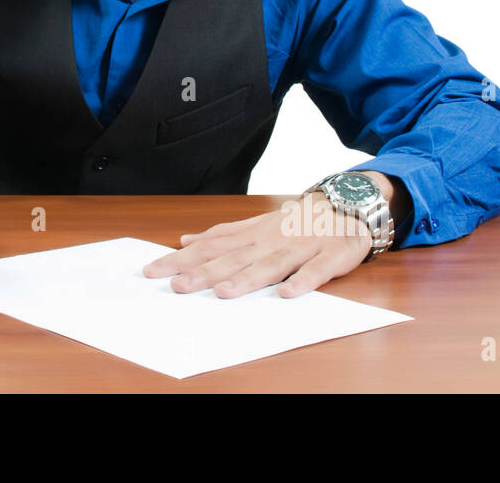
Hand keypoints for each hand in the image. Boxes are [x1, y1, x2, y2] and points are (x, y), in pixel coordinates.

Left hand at [141, 191, 372, 298]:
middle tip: (177, 286)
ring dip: (246, 279)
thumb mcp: (255, 224)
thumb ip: (222, 234)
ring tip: (222, 292)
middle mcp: (270, 241)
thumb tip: (185, 240)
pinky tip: (288, 294)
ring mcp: (299, 248)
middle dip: (204, 273)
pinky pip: (316, 272)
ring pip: (270, 266)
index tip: (153, 271)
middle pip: (234, 258)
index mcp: (251, 235)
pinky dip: (303, 283)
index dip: (181, 259)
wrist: (346, 204)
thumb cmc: (296, 221)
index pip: (210, 247)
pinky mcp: (329, 257)